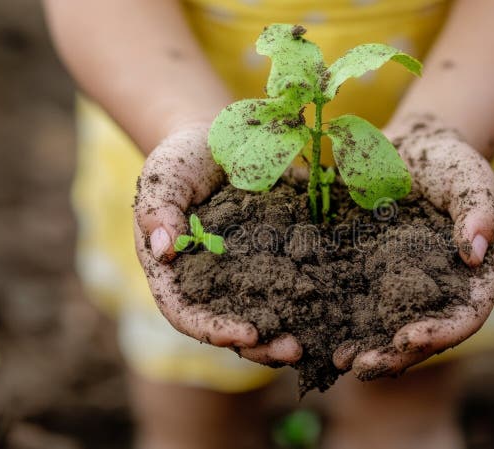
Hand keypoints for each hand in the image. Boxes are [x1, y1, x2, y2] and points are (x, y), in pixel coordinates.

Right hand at [134, 125, 301, 365]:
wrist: (220, 138)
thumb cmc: (182, 161)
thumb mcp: (164, 177)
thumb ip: (158, 210)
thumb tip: (164, 250)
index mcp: (176, 273)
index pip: (186, 314)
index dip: (214, 329)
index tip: (247, 335)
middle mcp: (210, 284)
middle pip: (230, 326)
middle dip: (261, 346)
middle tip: (293, 349)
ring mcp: (244, 274)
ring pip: (264, 315)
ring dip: (287, 332)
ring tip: (314, 341)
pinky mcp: (275, 258)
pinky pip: (292, 283)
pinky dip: (311, 299)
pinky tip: (335, 305)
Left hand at [333, 116, 493, 378]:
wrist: (412, 150)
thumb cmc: (450, 165)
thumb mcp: (470, 179)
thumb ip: (479, 210)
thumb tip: (474, 252)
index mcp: (470, 280)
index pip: (464, 318)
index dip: (440, 333)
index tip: (410, 338)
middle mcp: (437, 295)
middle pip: (421, 337)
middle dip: (393, 356)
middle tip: (362, 365)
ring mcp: (401, 289)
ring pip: (386, 331)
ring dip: (363, 349)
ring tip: (336, 360)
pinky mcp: (369, 277)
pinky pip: (356, 305)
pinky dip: (338, 321)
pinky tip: (313, 331)